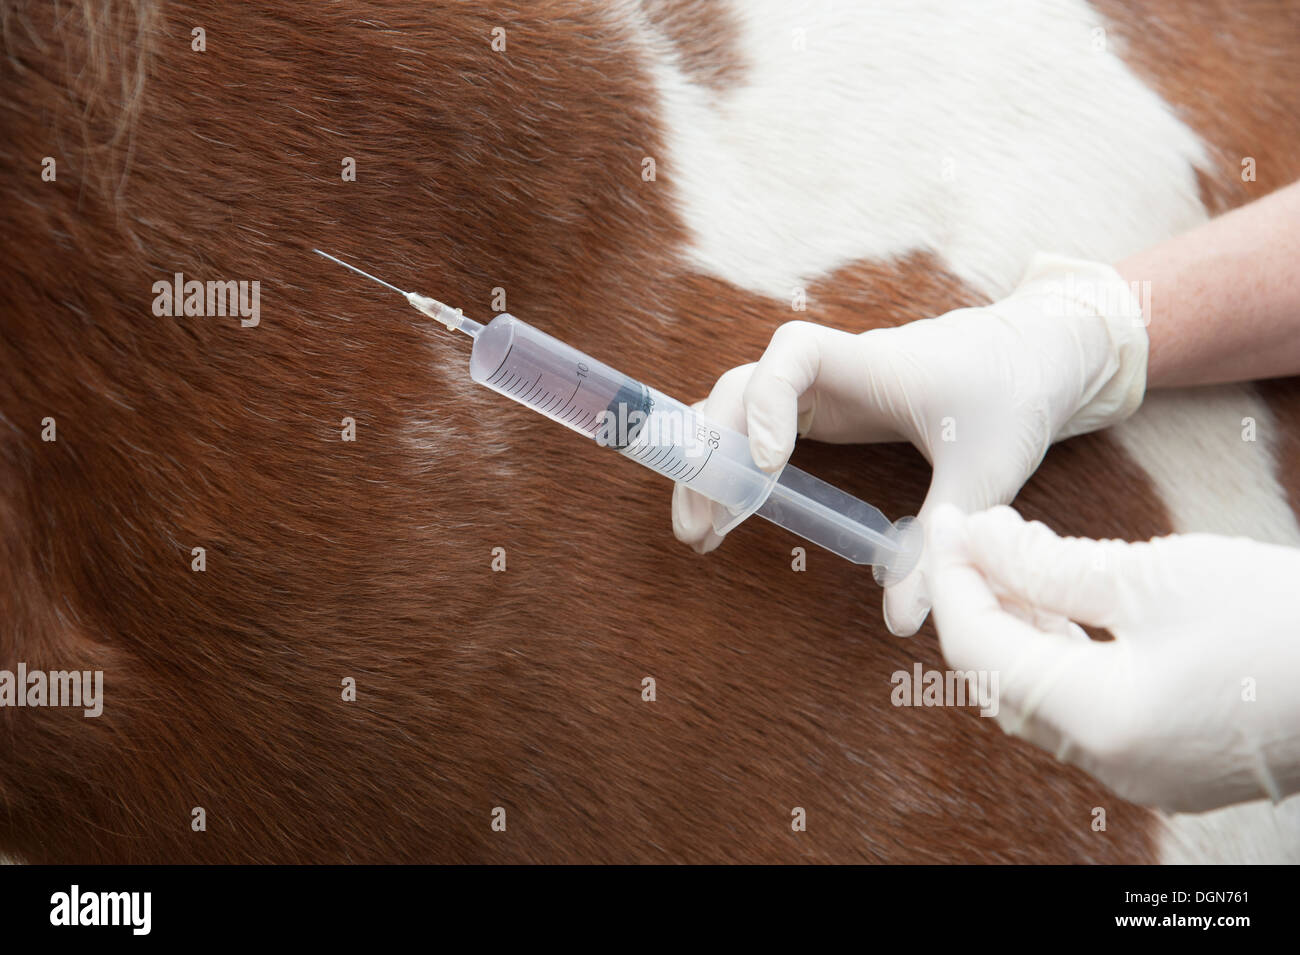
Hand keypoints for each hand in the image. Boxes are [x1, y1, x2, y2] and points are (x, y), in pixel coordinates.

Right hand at [671, 254, 1147, 634]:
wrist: (1028, 358)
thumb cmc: (1010, 395)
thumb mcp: (986, 470)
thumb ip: (938, 539)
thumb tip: (901, 620)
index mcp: (868, 362)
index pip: (794, 354)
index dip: (768, 402)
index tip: (768, 463)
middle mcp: (830, 371)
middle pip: (741, 387)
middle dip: (711, 452)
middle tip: (700, 524)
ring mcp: (818, 391)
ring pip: (735, 409)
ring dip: (709, 462)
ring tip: (697, 531)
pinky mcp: (818, 413)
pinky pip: (754, 429)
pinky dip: (731, 467)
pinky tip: (723, 518)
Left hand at [926, 504, 1299, 812]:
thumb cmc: (1283, 620)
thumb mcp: (1155, 576)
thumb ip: (1049, 566)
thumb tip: (978, 541)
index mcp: (1099, 718)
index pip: (978, 649)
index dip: (953, 580)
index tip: (946, 523)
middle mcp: (1109, 761)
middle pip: (1000, 679)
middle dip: (977, 602)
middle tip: (971, 537)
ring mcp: (1139, 771)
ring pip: (1039, 697)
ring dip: (1015, 626)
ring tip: (1010, 556)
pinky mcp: (1165, 763)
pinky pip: (1082, 709)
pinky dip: (1059, 654)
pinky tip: (1057, 601)